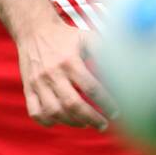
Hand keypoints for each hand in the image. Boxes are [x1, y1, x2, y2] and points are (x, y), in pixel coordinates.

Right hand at [16, 13, 117, 129]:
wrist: (33, 30)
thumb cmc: (65, 36)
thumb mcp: (86, 37)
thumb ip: (104, 51)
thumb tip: (127, 66)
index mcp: (70, 60)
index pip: (91, 88)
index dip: (106, 103)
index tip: (117, 112)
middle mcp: (52, 73)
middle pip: (72, 104)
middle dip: (91, 118)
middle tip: (104, 125)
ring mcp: (38, 83)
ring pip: (54, 112)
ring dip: (73, 122)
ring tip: (86, 123)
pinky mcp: (28, 88)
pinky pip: (36, 113)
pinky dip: (49, 121)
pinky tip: (62, 120)